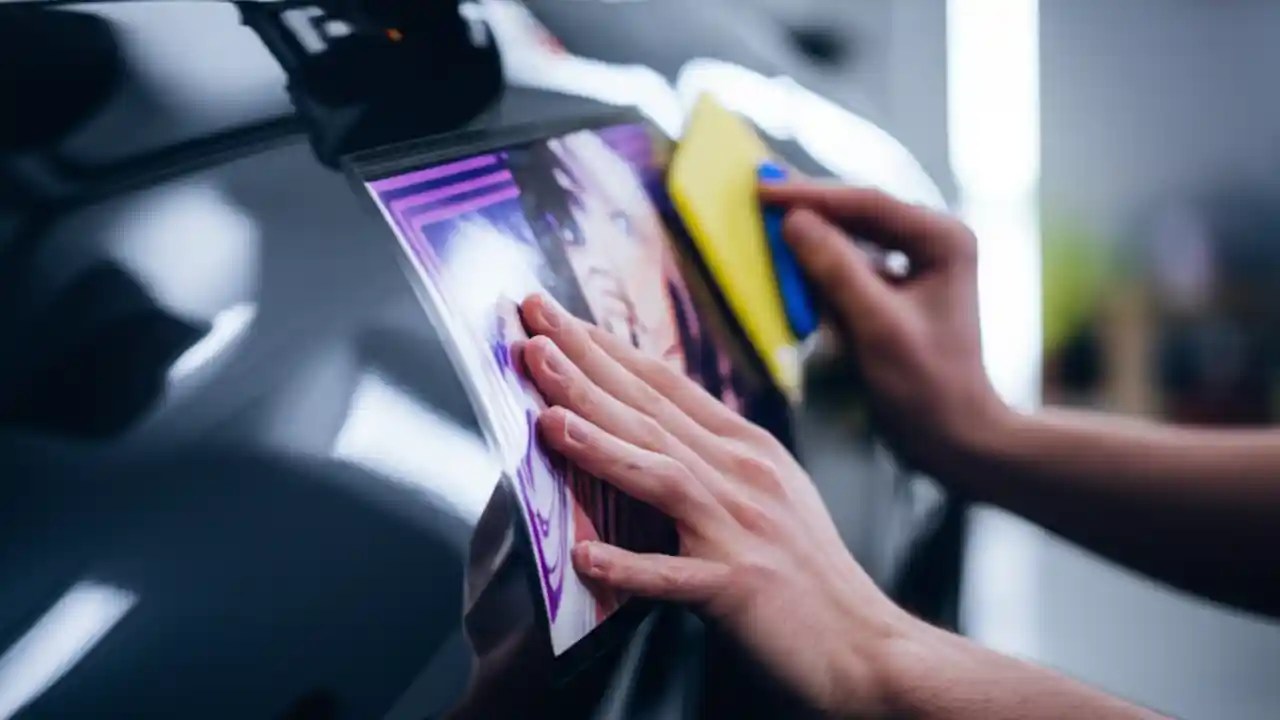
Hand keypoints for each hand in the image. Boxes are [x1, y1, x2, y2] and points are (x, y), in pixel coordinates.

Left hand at [517, 294, 916, 716]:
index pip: (664, 385)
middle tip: (530, 326)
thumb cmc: (811, 578)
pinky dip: (630, 566)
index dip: (606, 347)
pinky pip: (674, 577)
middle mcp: (745, 476)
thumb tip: (649, 431)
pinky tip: (585, 557)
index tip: (555, 317)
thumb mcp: (769, 495)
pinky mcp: (740, 587)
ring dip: (598, 441)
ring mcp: (742, 529)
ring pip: (660, 473)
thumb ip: (714, 460)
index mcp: (747, 450)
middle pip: (651, 412)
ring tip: (545, 412)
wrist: (870, 648)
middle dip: (585, 366)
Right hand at [759, 182, 1011, 476]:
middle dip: (807, 208)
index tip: (761, 189)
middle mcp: (932, 241)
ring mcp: (915, 264)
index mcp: (942, 238)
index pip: (867, 203)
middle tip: (754, 193)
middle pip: (858, 213)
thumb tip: (792, 221)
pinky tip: (788, 264)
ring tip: (763, 223)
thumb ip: (835, 270)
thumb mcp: (877, 327)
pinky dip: (817, 267)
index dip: (810, 194)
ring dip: (809, 235)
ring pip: (850, 237)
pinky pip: (849, 266)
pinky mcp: (896, 290)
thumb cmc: (926, 387)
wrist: (955, 439)